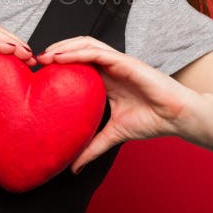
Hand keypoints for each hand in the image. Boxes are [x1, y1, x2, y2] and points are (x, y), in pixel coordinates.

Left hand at [35, 36, 201, 172]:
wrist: (177, 119)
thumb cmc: (151, 121)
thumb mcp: (113, 135)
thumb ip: (93, 147)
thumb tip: (74, 167)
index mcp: (107, 79)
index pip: (78, 63)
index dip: (58, 63)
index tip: (38, 72)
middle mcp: (111, 67)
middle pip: (78, 48)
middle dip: (56, 50)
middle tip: (35, 61)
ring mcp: (119, 62)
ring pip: (86, 45)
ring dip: (64, 47)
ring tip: (46, 55)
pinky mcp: (127, 62)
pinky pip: (99, 52)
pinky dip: (79, 52)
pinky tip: (63, 57)